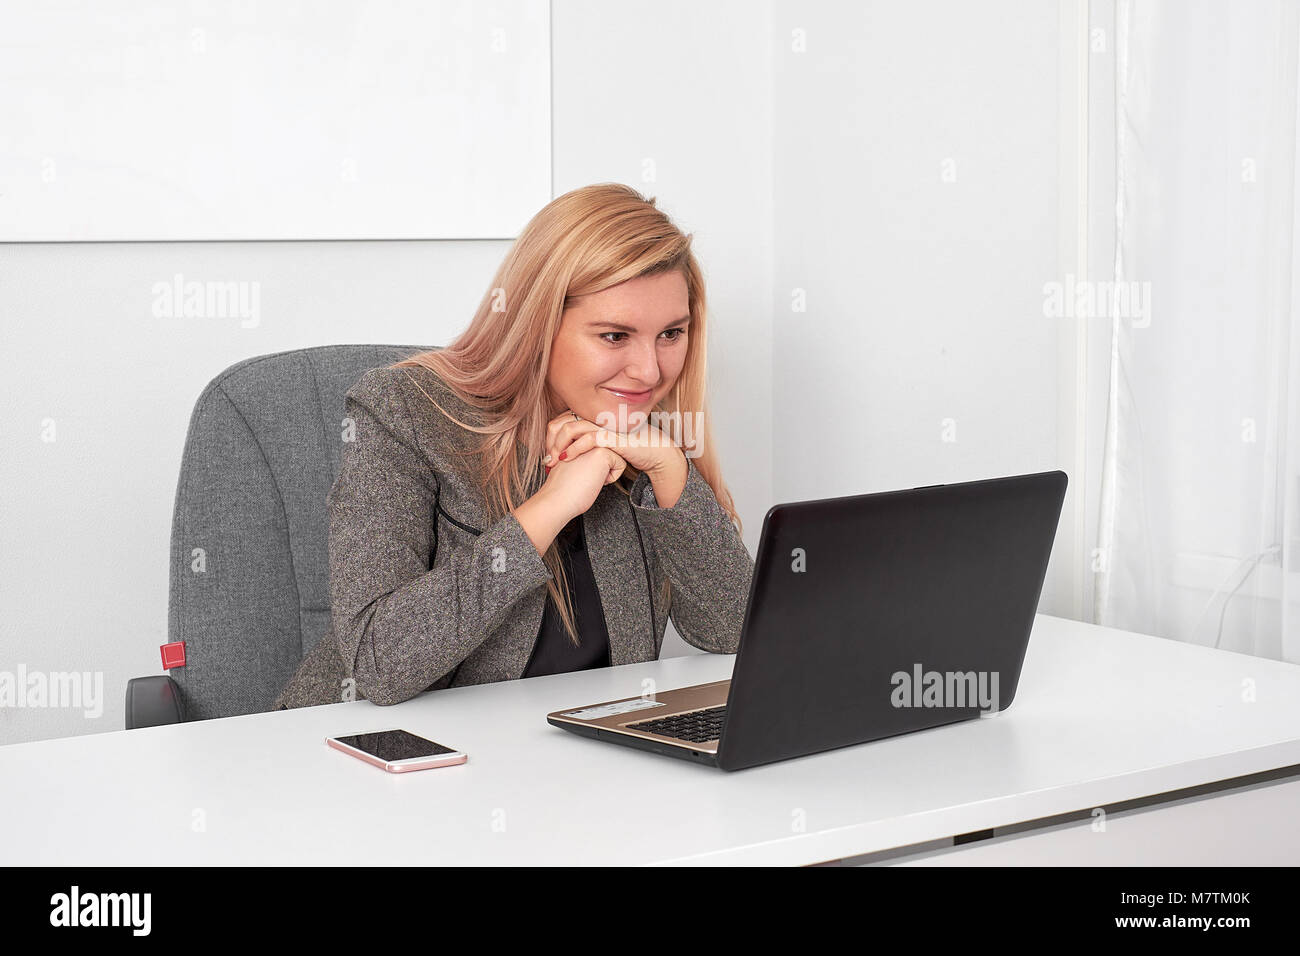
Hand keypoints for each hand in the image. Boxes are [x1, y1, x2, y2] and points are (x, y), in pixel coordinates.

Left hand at [542, 408, 686, 478]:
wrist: (654, 451)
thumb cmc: (629, 449)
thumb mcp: (604, 443)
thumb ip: (587, 441)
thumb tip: (566, 451)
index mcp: (592, 416)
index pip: (560, 420)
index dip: (549, 437)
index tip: (548, 455)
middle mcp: (596, 416)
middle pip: (560, 422)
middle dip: (549, 442)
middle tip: (547, 460)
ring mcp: (604, 424)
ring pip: (570, 428)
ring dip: (558, 446)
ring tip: (554, 461)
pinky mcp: (612, 435)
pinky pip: (588, 439)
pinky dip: (573, 450)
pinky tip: (567, 459)